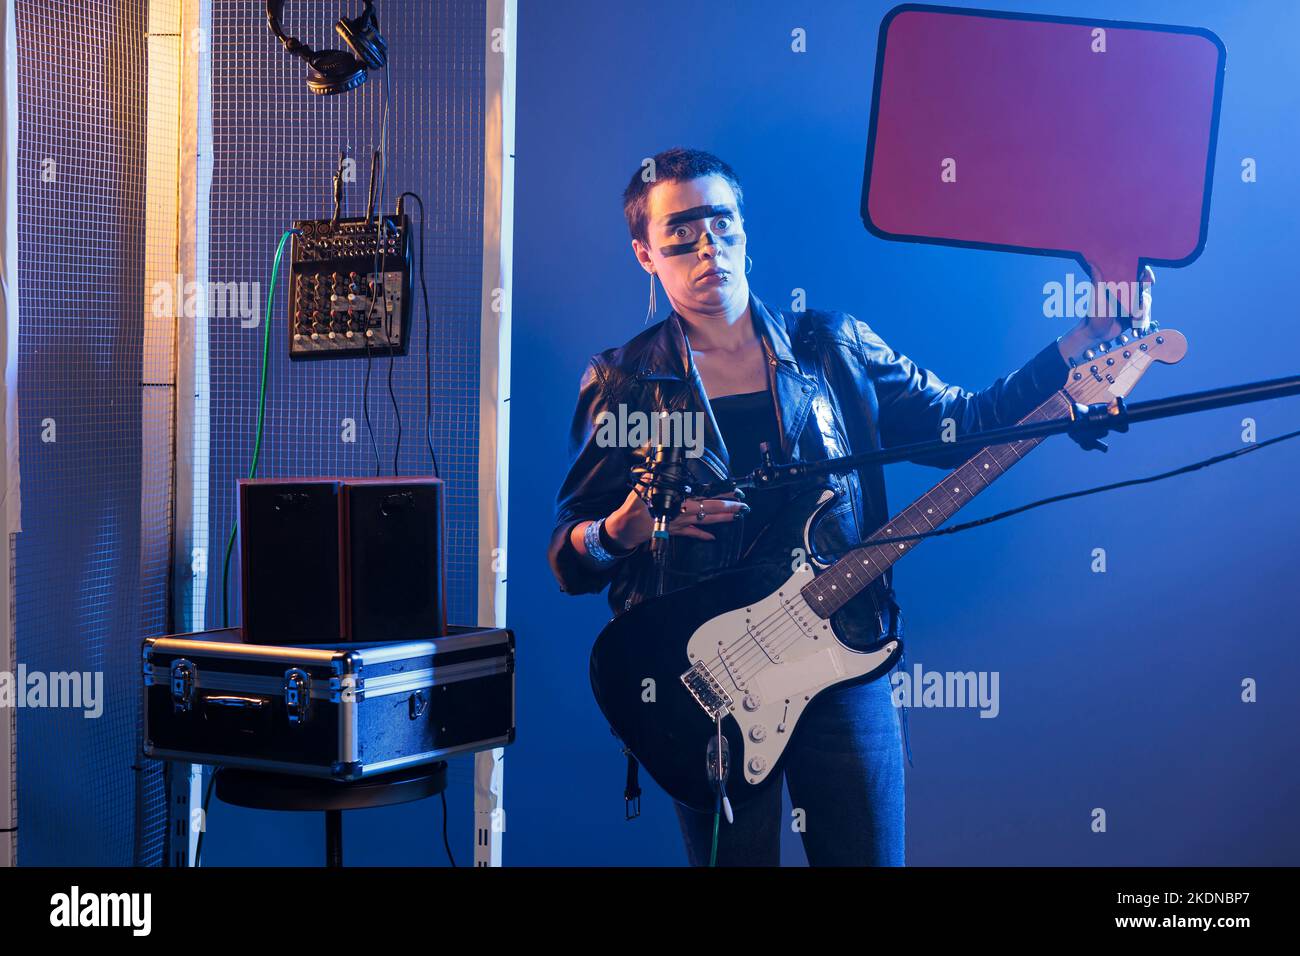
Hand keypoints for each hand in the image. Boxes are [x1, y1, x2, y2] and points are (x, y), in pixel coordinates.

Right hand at [605, 472, 748, 546]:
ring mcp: (680, 524)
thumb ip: (655, 473)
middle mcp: (683, 514)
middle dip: (727, 508)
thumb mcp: (644, 486)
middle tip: (743, 506)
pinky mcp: (674, 531)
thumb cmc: (635, 506)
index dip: (720, 495)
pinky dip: (702, 535)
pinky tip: (713, 538)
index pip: (704, 497)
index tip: (733, 492)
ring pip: (704, 521)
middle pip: (709, 510)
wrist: (626, 528)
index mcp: (678, 502)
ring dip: (721, 519)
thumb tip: (660, 458)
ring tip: (737, 516)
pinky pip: (691, 534)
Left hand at [1057, 266, 1153, 361]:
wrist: (1096, 334)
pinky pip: (1145, 317)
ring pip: (1147, 304)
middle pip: (1146, 290)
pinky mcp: (1135, 316)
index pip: (1138, 274)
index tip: (1147, 283)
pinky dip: (1142, 323)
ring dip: (1142, 314)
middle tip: (1136, 311)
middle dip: (1143, 301)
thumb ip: (1097, 280)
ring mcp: (1133, 304)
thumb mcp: (1097, 296)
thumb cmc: (1094, 314)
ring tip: (1133, 321)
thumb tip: (1091, 263)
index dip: (1147, 275)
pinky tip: (1136, 330)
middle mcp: (1128, 292)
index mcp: (1120, 284)